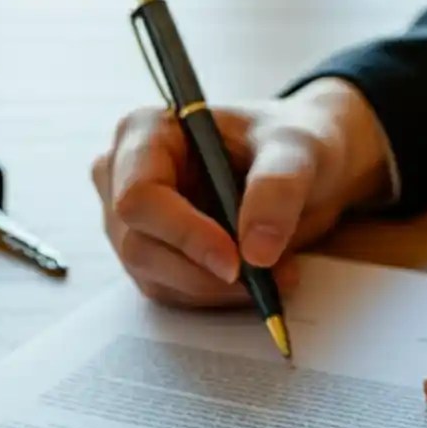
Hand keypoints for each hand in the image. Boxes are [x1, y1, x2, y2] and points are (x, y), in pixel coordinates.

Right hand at [91, 78, 391, 305]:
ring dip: (218, 288)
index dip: (184, 234)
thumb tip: (255, 252)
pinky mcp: (152, 256)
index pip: (139, 197)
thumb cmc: (291, 144)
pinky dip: (218, 295)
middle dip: (206, 271)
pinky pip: (172, 293)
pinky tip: (255, 279)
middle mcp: (124, 175)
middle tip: (270, 276)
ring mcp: (131, 221)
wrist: (302, 170)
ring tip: (276, 273)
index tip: (237, 261)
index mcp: (146, 131)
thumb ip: (278, 190)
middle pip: (140, 245)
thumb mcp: (299, 152)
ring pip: (155, 277)